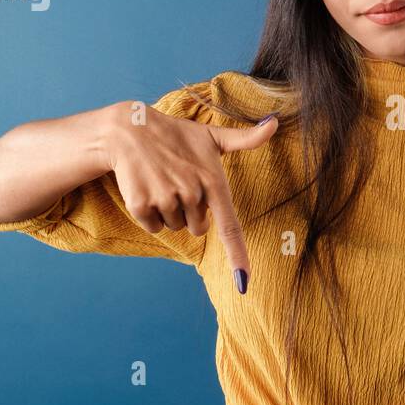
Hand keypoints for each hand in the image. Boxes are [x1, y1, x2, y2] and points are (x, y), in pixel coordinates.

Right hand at [101, 102, 278, 289]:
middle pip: (198, 229)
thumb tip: (274, 122)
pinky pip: (153, 227)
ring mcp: (164, 199)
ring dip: (170, 211)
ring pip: (175, 227)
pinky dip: (150, 214)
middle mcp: (191, 192)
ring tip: (163, 181)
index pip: (229, 226)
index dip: (237, 256)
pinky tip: (148, 188)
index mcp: (212, 181)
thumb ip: (245, 138)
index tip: (244, 281)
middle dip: (191, 213)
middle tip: (180, 183)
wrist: (130, 130)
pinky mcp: (140, 204)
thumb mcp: (212, 136)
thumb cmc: (177, 135)